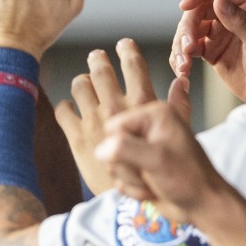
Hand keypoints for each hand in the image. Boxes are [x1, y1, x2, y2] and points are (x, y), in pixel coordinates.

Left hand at [55, 38, 189, 192]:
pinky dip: (65, 107)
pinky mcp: (77, 137)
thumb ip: (179, 105)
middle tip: (96, 56)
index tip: (123, 44)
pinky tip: (70, 110)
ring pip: (79, 86)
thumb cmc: (164, 169)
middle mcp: (117, 107)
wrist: (139, 200)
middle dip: (97, 59)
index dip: (127, 51)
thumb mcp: (177, 134)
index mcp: (143, 103)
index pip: (133, 65)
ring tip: (83, 83)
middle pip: (100, 70)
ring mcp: (95, 121)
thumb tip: (182, 80)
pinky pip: (63, 111)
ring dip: (81, 82)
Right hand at [95, 101, 231, 224]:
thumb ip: (123, 148)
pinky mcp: (138, 168)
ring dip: (132, 179)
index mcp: (154, 115)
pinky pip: (118, 179)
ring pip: (112, 165)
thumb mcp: (156, 159)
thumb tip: (99, 150)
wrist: (202, 206)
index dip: (122, 146)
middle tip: (151, 172)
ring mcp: (141, 150)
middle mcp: (146, 128)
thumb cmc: (188, 178)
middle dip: (128, 166)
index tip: (145, 156)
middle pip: (110, 146)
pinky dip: (134, 188)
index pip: (113, 126)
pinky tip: (152, 189)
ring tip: (153, 181)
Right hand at [170, 0, 245, 102]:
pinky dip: (181, 57)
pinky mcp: (211, 49)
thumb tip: (219, 1)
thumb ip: (240, 22)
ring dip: (182, 45)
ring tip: (184, 65)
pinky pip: (189, 47)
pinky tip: (184, 69)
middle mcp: (233, 15)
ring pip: (190, 28)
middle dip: (188, 28)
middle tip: (187, 49)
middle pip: (199, 9)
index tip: (184, 6)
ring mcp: (221, 32)